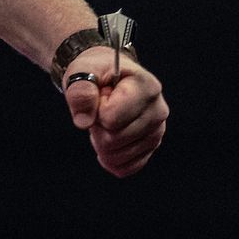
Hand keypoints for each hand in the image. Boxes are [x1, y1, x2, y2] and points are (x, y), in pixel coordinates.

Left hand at [62, 50, 167, 176]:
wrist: (109, 77)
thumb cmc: (97, 72)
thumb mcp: (82, 71)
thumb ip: (80, 91)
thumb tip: (84, 122)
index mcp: (146, 87)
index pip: (110, 117)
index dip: (95, 109)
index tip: (100, 94)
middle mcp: (158, 110)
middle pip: (113, 139)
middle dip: (96, 128)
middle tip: (99, 109)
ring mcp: (157, 131)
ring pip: (117, 156)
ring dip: (101, 143)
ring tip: (105, 121)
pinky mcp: (152, 146)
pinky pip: (126, 168)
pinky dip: (110, 159)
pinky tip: (107, 142)